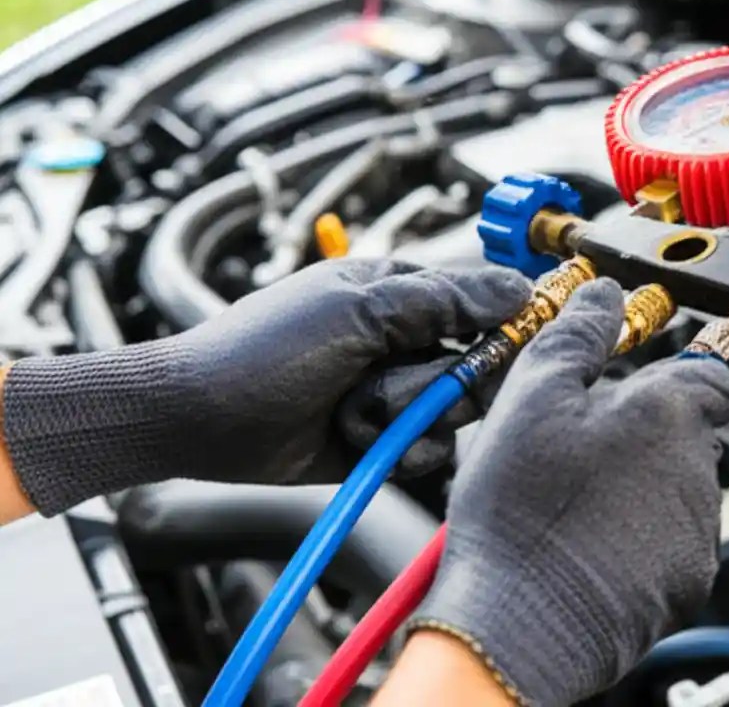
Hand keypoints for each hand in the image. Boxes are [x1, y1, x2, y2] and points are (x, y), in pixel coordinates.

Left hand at [1, 259, 528, 514]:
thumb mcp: (360, 311)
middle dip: (447, 382)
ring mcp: (393, 392)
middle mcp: (402, 341)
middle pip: (477, 364)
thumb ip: (445, 300)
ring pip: (454, 411)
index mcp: (398, 293)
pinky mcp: (384, 439)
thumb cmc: (265, 351)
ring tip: (360, 411)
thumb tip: (519, 287)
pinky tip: (363, 441)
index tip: (516, 341)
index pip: (480, 302)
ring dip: (412, 415)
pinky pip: (429, 449)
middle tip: (404, 384)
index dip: (505, 323)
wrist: (200, 420)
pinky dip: (403, 449)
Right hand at [408, 279, 728, 705]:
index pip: (713, 372)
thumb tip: (604, 293)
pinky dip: (643, 537)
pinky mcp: (689, 580)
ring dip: (643, 484)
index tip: (647, 379)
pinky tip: (591, 541)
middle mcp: (701, 465)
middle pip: (688, 431)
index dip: (678, 371)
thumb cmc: (522, 513)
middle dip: (644, 433)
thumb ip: (577, 334)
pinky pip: (674, 541)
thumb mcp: (532, 397)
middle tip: (582, 447)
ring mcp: (700, 527)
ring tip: (577, 501)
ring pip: (680, 485)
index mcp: (670, 410)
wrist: (520, 622)